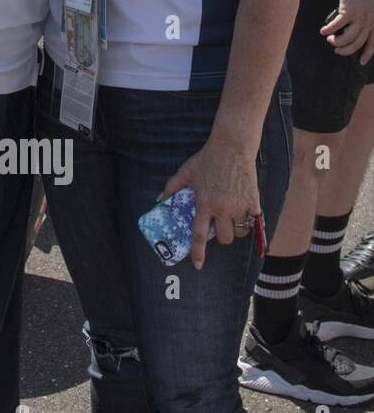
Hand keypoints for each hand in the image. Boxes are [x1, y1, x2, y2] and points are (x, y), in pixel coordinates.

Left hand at [160, 138, 260, 269]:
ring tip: (231, 217)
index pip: (199, 234)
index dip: (198, 251)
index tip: (198, 264)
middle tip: (219, 224)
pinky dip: (251, 222)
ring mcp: (240, 206)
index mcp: (204, 203)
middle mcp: (222, 209)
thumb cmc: (206, 160)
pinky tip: (246, 215)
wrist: (231, 148)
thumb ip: (171, 188)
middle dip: (221, 236)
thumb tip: (158, 199)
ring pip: (240, 233)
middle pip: (224, 238)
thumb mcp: (185, 172)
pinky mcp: (254, 202)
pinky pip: (255, 222)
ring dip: (235, 229)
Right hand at [322, 0, 373, 63]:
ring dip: (336, 42)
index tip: (361, 61)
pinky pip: (336, 26)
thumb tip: (353, 29)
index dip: (367, 54)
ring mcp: (359, 17)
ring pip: (347, 38)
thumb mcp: (371, 8)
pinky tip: (323, 31)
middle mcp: (369, 22)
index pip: (373, 43)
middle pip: (357, 44)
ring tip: (330, 40)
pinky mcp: (348, 11)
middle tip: (337, 51)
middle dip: (346, 50)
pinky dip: (329, 30)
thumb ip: (366, 19)